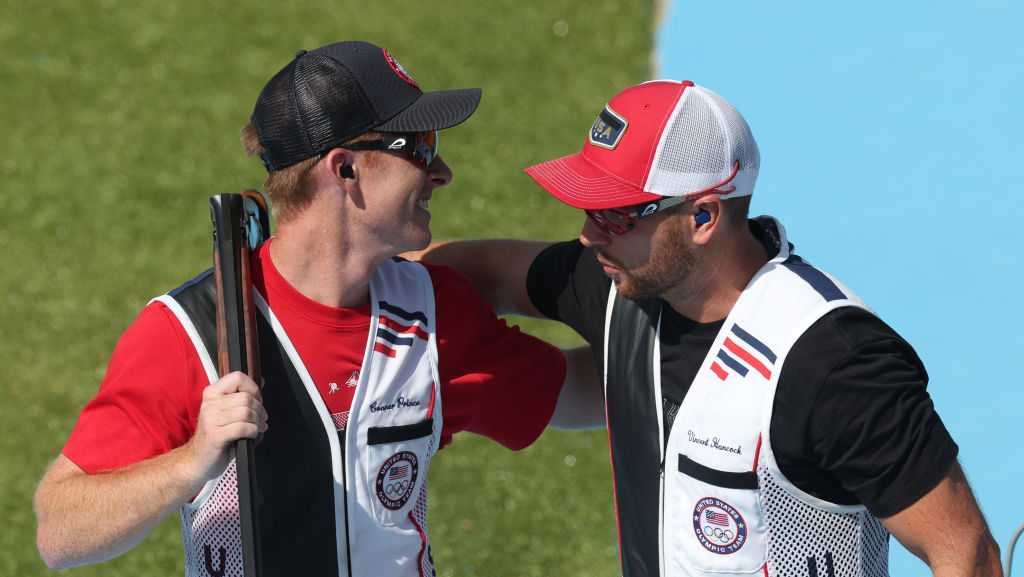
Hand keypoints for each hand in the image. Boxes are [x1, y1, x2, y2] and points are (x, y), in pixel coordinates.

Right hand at [182, 372, 266, 486]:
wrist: (196, 461)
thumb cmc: (214, 436)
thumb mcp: (226, 412)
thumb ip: (241, 396)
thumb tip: (261, 381)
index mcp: (212, 394)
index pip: (237, 377)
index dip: (253, 388)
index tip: (257, 400)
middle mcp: (210, 404)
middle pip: (246, 397)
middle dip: (260, 409)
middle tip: (261, 419)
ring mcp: (211, 420)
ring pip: (246, 412)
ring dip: (258, 422)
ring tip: (258, 428)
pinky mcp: (215, 436)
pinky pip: (243, 428)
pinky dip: (253, 432)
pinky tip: (252, 436)